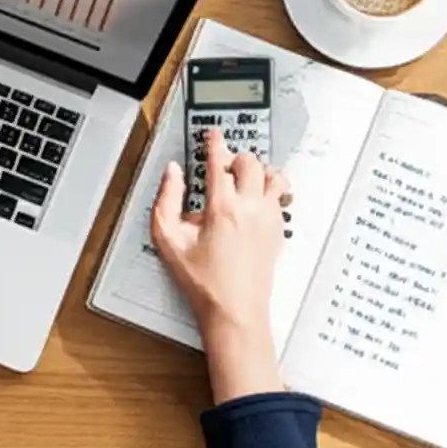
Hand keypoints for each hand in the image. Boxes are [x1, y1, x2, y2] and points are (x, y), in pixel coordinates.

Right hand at [151, 128, 289, 402]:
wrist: (234, 311)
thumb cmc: (203, 282)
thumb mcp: (168, 241)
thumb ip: (166, 200)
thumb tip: (173, 174)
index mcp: (223, 208)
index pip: (220, 161)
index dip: (214, 143)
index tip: (211, 136)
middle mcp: (250, 209)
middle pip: (250, 163)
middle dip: (234, 159)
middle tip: (221, 167)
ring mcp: (269, 219)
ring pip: (273, 176)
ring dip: (258, 171)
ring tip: (244, 179)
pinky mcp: (278, 231)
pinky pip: (281, 197)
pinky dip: (270, 190)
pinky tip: (256, 200)